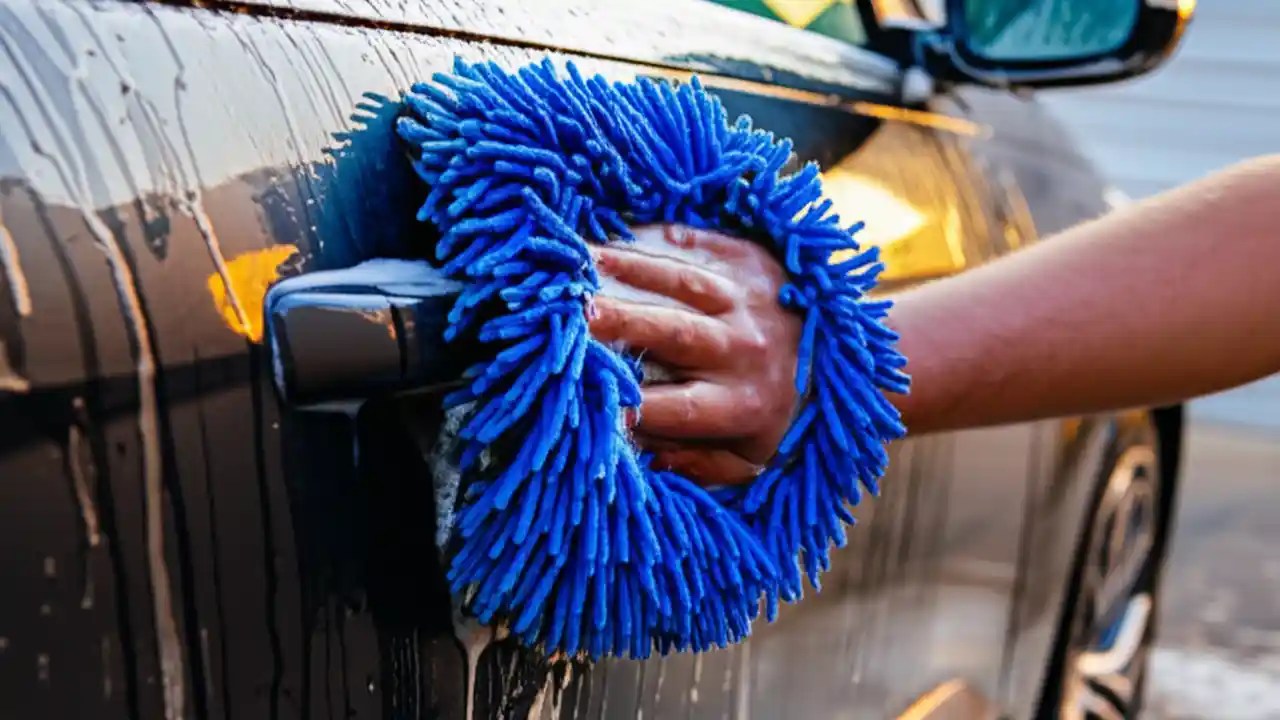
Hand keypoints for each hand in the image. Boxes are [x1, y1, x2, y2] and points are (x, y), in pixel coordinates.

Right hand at [588, 225, 801, 485]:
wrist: (851, 359)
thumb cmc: (785, 417)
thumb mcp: (755, 459)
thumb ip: (702, 466)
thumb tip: (648, 458)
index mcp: (745, 405)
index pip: (677, 407)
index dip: (631, 405)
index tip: (584, 399)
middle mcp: (747, 349)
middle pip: (676, 333)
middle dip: (625, 321)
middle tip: (577, 311)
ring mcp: (752, 299)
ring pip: (683, 282)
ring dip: (632, 269)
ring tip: (585, 261)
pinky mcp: (756, 260)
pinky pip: (704, 245)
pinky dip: (663, 238)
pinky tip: (621, 233)